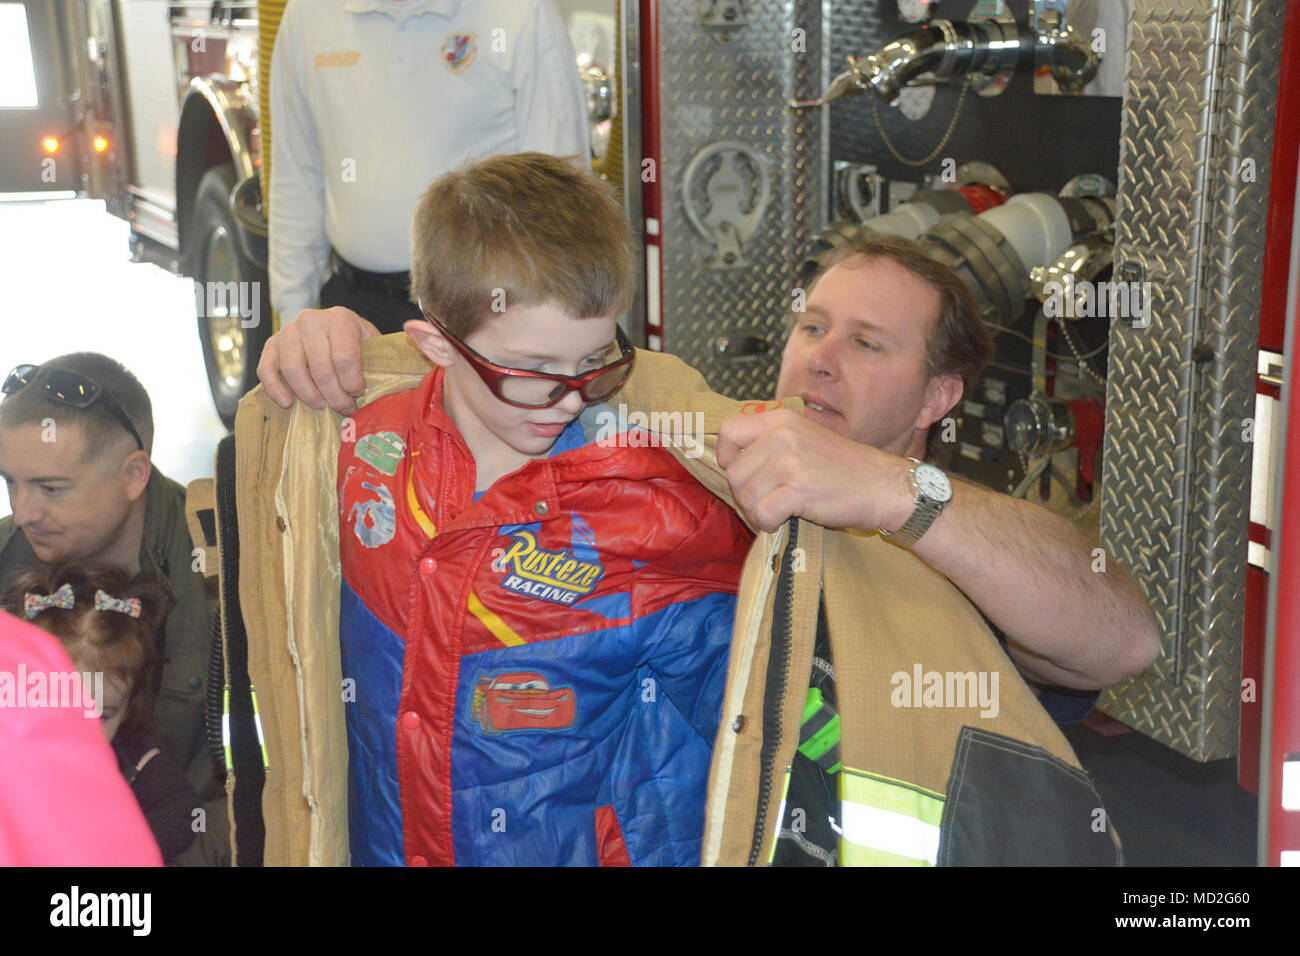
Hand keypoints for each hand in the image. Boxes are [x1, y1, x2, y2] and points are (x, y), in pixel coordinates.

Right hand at [256, 307, 380, 413]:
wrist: (330, 330)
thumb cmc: (355, 343)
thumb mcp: (372, 344)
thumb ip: (381, 359)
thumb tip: (395, 383)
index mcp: (340, 318)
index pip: (345, 357)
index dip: (352, 383)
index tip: (358, 394)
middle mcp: (310, 320)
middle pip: (320, 367)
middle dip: (334, 395)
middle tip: (344, 408)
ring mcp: (287, 331)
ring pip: (293, 369)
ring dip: (308, 395)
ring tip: (321, 406)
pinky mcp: (271, 345)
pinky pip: (266, 369)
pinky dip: (275, 389)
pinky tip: (288, 403)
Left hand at [716, 408, 911, 532]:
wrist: (882, 485)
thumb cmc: (842, 468)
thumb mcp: (804, 438)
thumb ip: (770, 443)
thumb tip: (729, 463)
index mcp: (780, 420)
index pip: (728, 431)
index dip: (727, 457)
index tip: (744, 473)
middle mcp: (782, 436)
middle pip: (734, 473)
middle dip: (744, 495)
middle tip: (766, 502)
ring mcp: (790, 462)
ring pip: (745, 496)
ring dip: (756, 512)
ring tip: (778, 511)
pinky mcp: (799, 490)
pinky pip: (762, 514)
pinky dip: (769, 524)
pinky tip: (786, 519)